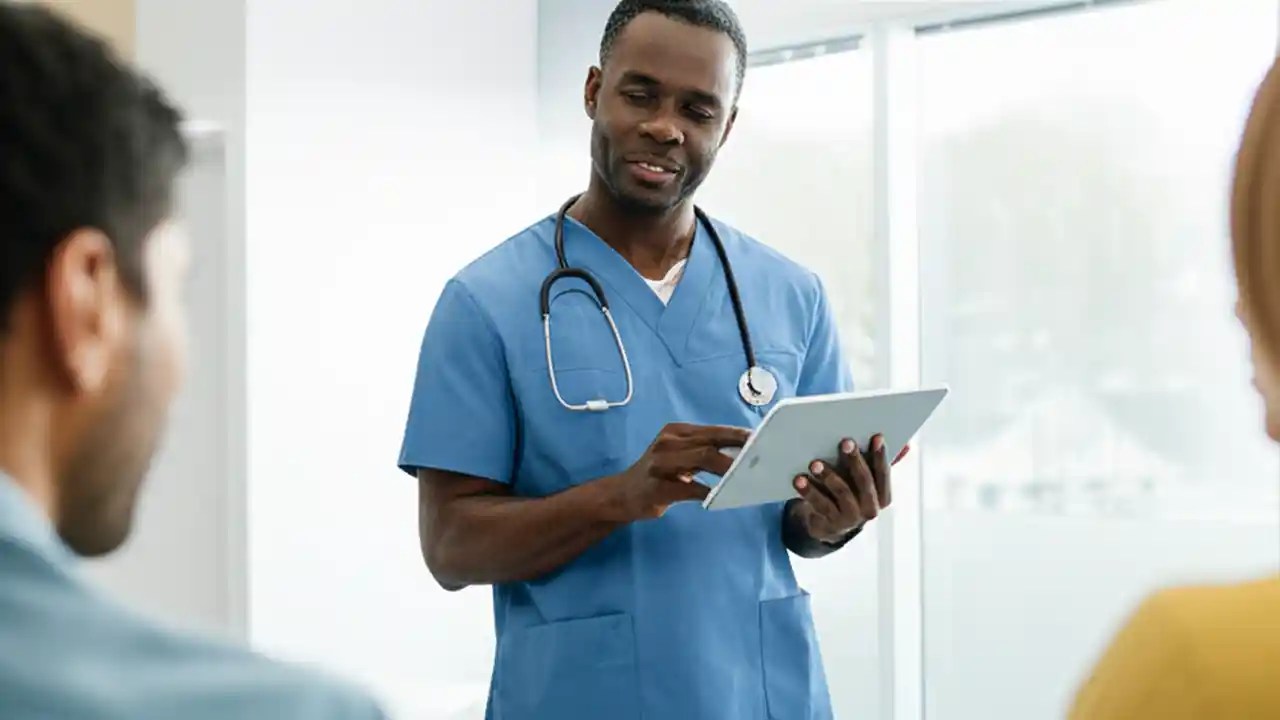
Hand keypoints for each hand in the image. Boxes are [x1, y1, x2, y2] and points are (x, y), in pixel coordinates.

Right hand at [604, 423, 750, 521]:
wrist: (621, 494)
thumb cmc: (657, 475)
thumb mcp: (677, 456)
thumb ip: (702, 452)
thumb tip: (740, 454)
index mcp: (675, 432)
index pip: (713, 430)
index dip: (737, 434)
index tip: (760, 439)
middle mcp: (668, 442)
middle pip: (710, 442)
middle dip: (737, 448)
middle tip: (760, 456)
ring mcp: (661, 463)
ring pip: (702, 459)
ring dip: (727, 468)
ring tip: (746, 475)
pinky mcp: (658, 487)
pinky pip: (690, 488)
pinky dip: (708, 492)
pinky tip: (718, 498)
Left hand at [792, 435, 900, 543]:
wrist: (829, 526)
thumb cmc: (850, 493)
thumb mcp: (866, 480)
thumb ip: (882, 464)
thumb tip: (908, 445)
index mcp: (883, 496)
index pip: (884, 473)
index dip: (881, 455)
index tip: (877, 436)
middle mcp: (870, 509)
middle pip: (864, 482)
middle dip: (855, 460)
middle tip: (845, 441)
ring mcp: (851, 518)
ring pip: (841, 493)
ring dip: (828, 476)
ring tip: (815, 463)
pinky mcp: (831, 523)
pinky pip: (820, 505)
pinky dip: (809, 490)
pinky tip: (799, 479)